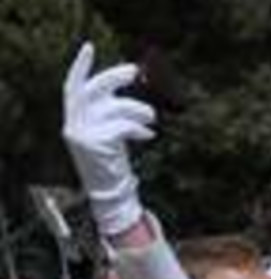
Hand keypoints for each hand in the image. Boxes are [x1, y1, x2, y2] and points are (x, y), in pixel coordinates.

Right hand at [62, 42, 155, 235]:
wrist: (112, 193)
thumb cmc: (115, 161)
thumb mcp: (111, 131)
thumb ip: (114, 111)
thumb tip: (133, 88)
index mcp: (76, 117)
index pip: (73, 86)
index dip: (81, 67)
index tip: (90, 47)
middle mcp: (73, 123)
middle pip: (92, 89)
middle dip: (114, 77)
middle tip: (136, 71)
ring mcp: (81, 134)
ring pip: (114, 107)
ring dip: (138, 108)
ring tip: (152, 117)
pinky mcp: (94, 145)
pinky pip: (121, 126)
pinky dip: (139, 128)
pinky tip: (148, 135)